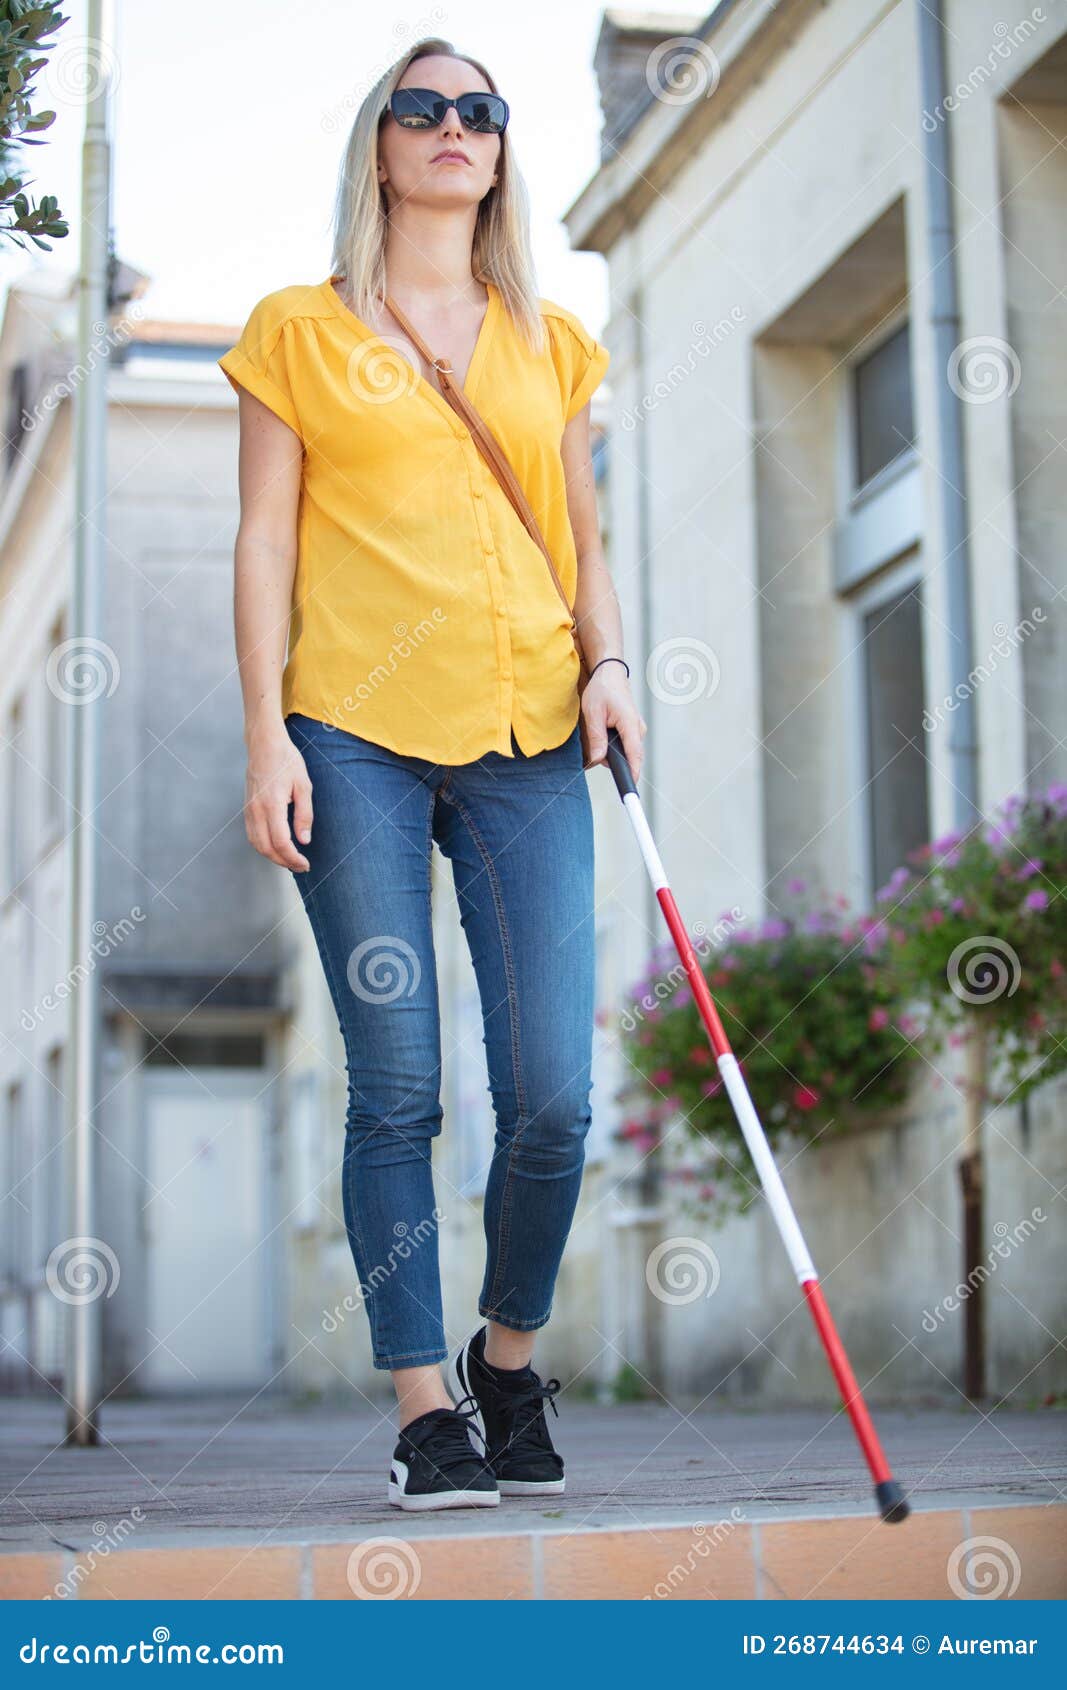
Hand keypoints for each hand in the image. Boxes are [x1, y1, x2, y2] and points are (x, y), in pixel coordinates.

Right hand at [244, 723, 313, 870]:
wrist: (264, 744)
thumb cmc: (286, 761)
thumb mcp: (304, 786)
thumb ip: (305, 815)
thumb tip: (304, 840)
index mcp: (272, 804)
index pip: (281, 842)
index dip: (293, 858)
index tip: (305, 864)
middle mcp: (257, 810)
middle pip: (266, 848)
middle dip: (283, 862)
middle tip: (300, 866)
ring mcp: (249, 809)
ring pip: (256, 844)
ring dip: (272, 856)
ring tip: (290, 860)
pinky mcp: (247, 808)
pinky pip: (252, 834)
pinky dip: (263, 846)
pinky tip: (277, 847)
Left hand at [580, 664, 645, 782]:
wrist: (610, 673)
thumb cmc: (602, 690)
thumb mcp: (593, 712)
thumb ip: (596, 737)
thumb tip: (598, 760)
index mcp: (630, 724)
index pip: (634, 755)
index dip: (632, 773)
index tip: (630, 787)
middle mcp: (638, 729)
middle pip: (628, 757)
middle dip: (611, 760)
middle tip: (592, 751)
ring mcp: (636, 730)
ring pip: (623, 752)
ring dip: (608, 751)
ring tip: (595, 733)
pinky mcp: (631, 730)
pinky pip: (622, 745)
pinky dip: (610, 744)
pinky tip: (601, 732)